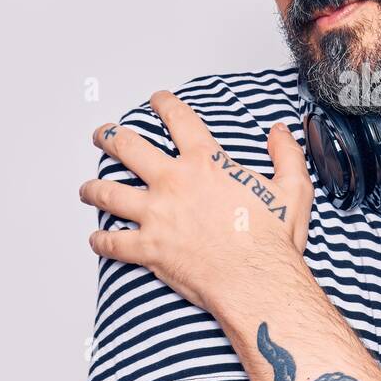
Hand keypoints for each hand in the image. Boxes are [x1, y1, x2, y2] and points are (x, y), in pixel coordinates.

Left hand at [78, 91, 313, 309]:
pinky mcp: (148, 248)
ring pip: (107, 192)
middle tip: (102, 135)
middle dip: (108, 137)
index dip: (163, 103)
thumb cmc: (271, 241)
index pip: (177, 118)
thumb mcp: (293, 188)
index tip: (157, 100)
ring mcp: (156, 214)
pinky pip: (112, 242)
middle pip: (127, 147)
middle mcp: (173, 182)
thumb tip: (279, 133)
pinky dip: (100, 241)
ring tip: (88, 187)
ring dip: (93, 188)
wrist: (257, 281)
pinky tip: (97, 239)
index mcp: (205, 162)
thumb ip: (286, 154)